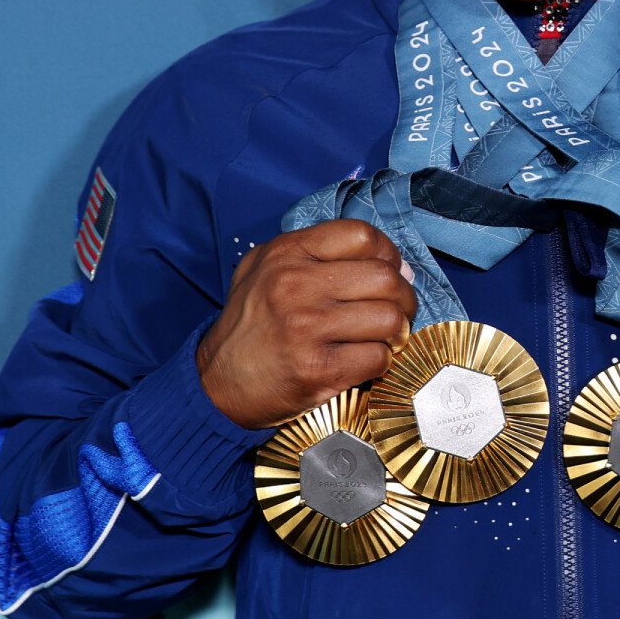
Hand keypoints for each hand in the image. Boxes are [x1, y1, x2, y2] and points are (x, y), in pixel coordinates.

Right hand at [195, 221, 417, 428]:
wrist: (215, 382)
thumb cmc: (252, 323)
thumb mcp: (266, 267)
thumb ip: (319, 253)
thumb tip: (392, 263)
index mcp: (288, 253)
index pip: (362, 236)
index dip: (388, 253)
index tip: (390, 270)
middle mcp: (296, 285)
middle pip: (385, 279)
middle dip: (404, 296)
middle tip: (399, 309)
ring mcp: (306, 328)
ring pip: (389, 319)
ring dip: (395, 331)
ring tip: (383, 336)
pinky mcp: (317, 369)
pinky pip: (378, 358)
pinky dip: (381, 361)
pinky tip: (364, 360)